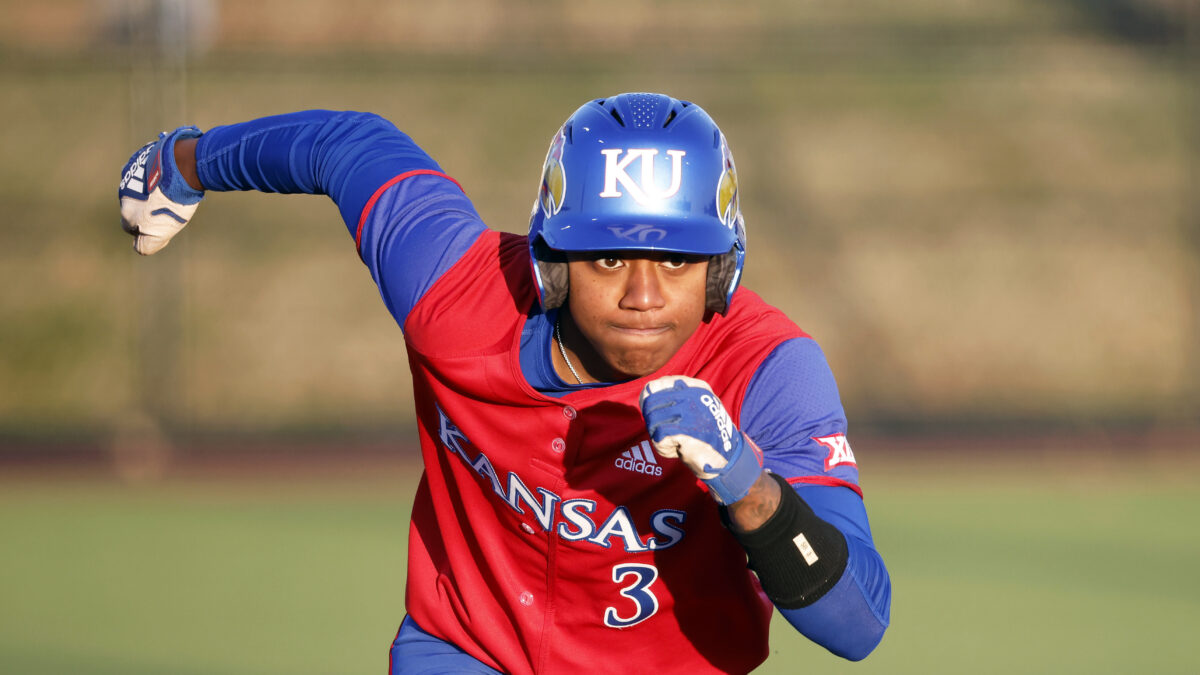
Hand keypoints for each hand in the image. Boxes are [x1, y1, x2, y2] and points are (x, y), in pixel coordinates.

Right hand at [118, 126, 203, 254]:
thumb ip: (147, 244)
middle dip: (147, 208)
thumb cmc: (173, 201)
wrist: (181, 168)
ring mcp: (132, 172)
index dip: (144, 229)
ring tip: (172, 190)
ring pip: (140, 185)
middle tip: (169, 207)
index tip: (161, 226)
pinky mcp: (143, 156)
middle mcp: (124, 190)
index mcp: (126, 210)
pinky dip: (156, 172)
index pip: (129, 227)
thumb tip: (139, 248)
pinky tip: (172, 174)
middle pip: (134, 205)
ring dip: (152, 189)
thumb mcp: (161, 232)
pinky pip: (148, 167)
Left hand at [639, 376, 763, 503]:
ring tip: (677, 441)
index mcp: (696, 387)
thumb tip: (647, 391)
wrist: (726, 458)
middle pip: (650, 404)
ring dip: (660, 437)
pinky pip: (658, 438)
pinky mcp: (686, 431)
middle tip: (669, 433)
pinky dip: (665, 448)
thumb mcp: (694, 407)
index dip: (649, 402)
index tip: (658, 416)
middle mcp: (693, 395)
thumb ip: (673, 397)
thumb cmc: (705, 434)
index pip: (655, 385)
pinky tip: (680, 449)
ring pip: (652, 421)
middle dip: (653, 422)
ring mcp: (690, 412)